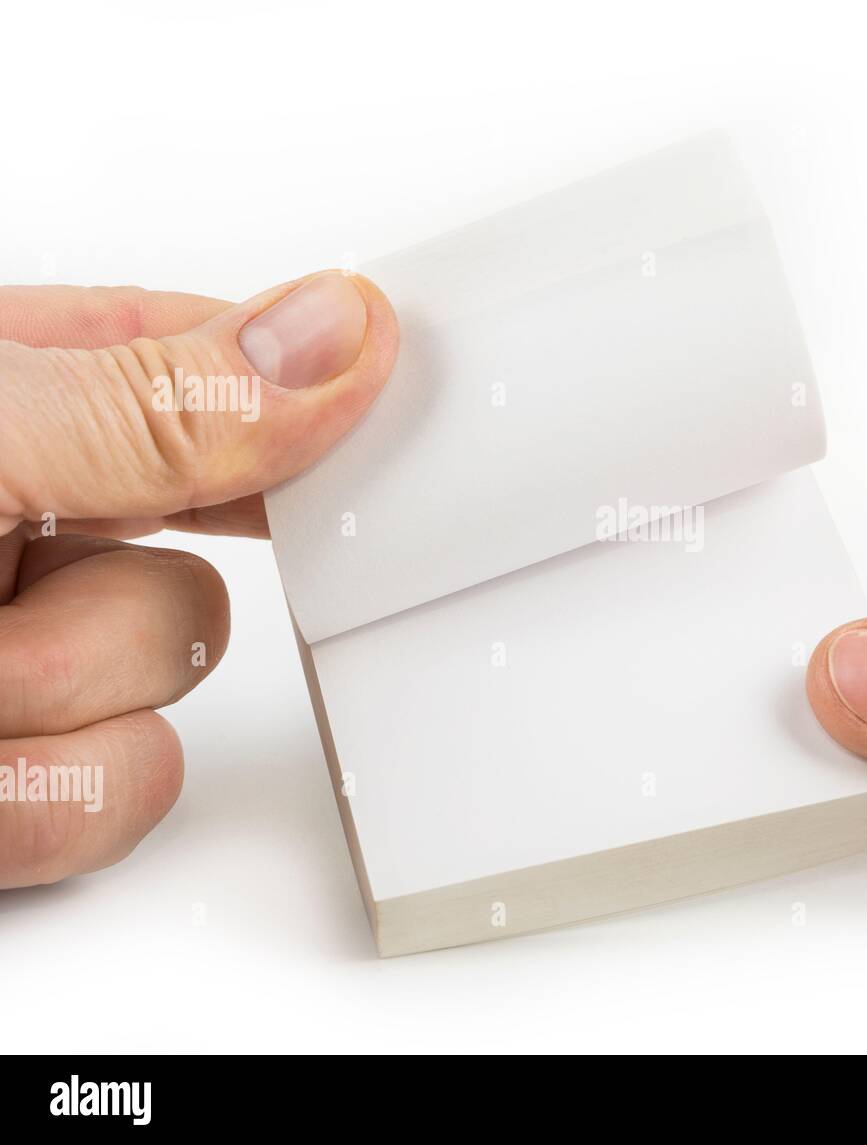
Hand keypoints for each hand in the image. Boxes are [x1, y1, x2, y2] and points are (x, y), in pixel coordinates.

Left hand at [0, 274, 396, 886]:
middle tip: (28, 558)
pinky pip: (120, 793)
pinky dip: (38, 796)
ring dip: (51, 692)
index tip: (401, 402)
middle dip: (112, 574)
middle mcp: (16, 518)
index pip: (216, 366)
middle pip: (207, 540)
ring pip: (170, 680)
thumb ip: (135, 396)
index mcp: (0, 391)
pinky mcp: (0, 787)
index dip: (308, 390)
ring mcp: (10, 655)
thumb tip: (329, 335)